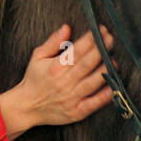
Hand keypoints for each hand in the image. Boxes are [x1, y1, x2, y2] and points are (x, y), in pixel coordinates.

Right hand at [0, 23, 115, 140]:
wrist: (26, 107)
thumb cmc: (33, 80)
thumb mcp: (37, 57)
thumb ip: (53, 42)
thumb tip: (66, 27)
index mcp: (55, 68)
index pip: (77, 50)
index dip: (90, 39)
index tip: (100, 30)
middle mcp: (64, 82)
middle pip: (86, 64)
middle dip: (100, 50)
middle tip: (110, 39)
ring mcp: (71, 98)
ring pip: (92, 82)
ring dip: (104, 71)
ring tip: (113, 60)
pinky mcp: (76, 112)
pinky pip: (93, 104)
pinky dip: (104, 96)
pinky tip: (112, 87)